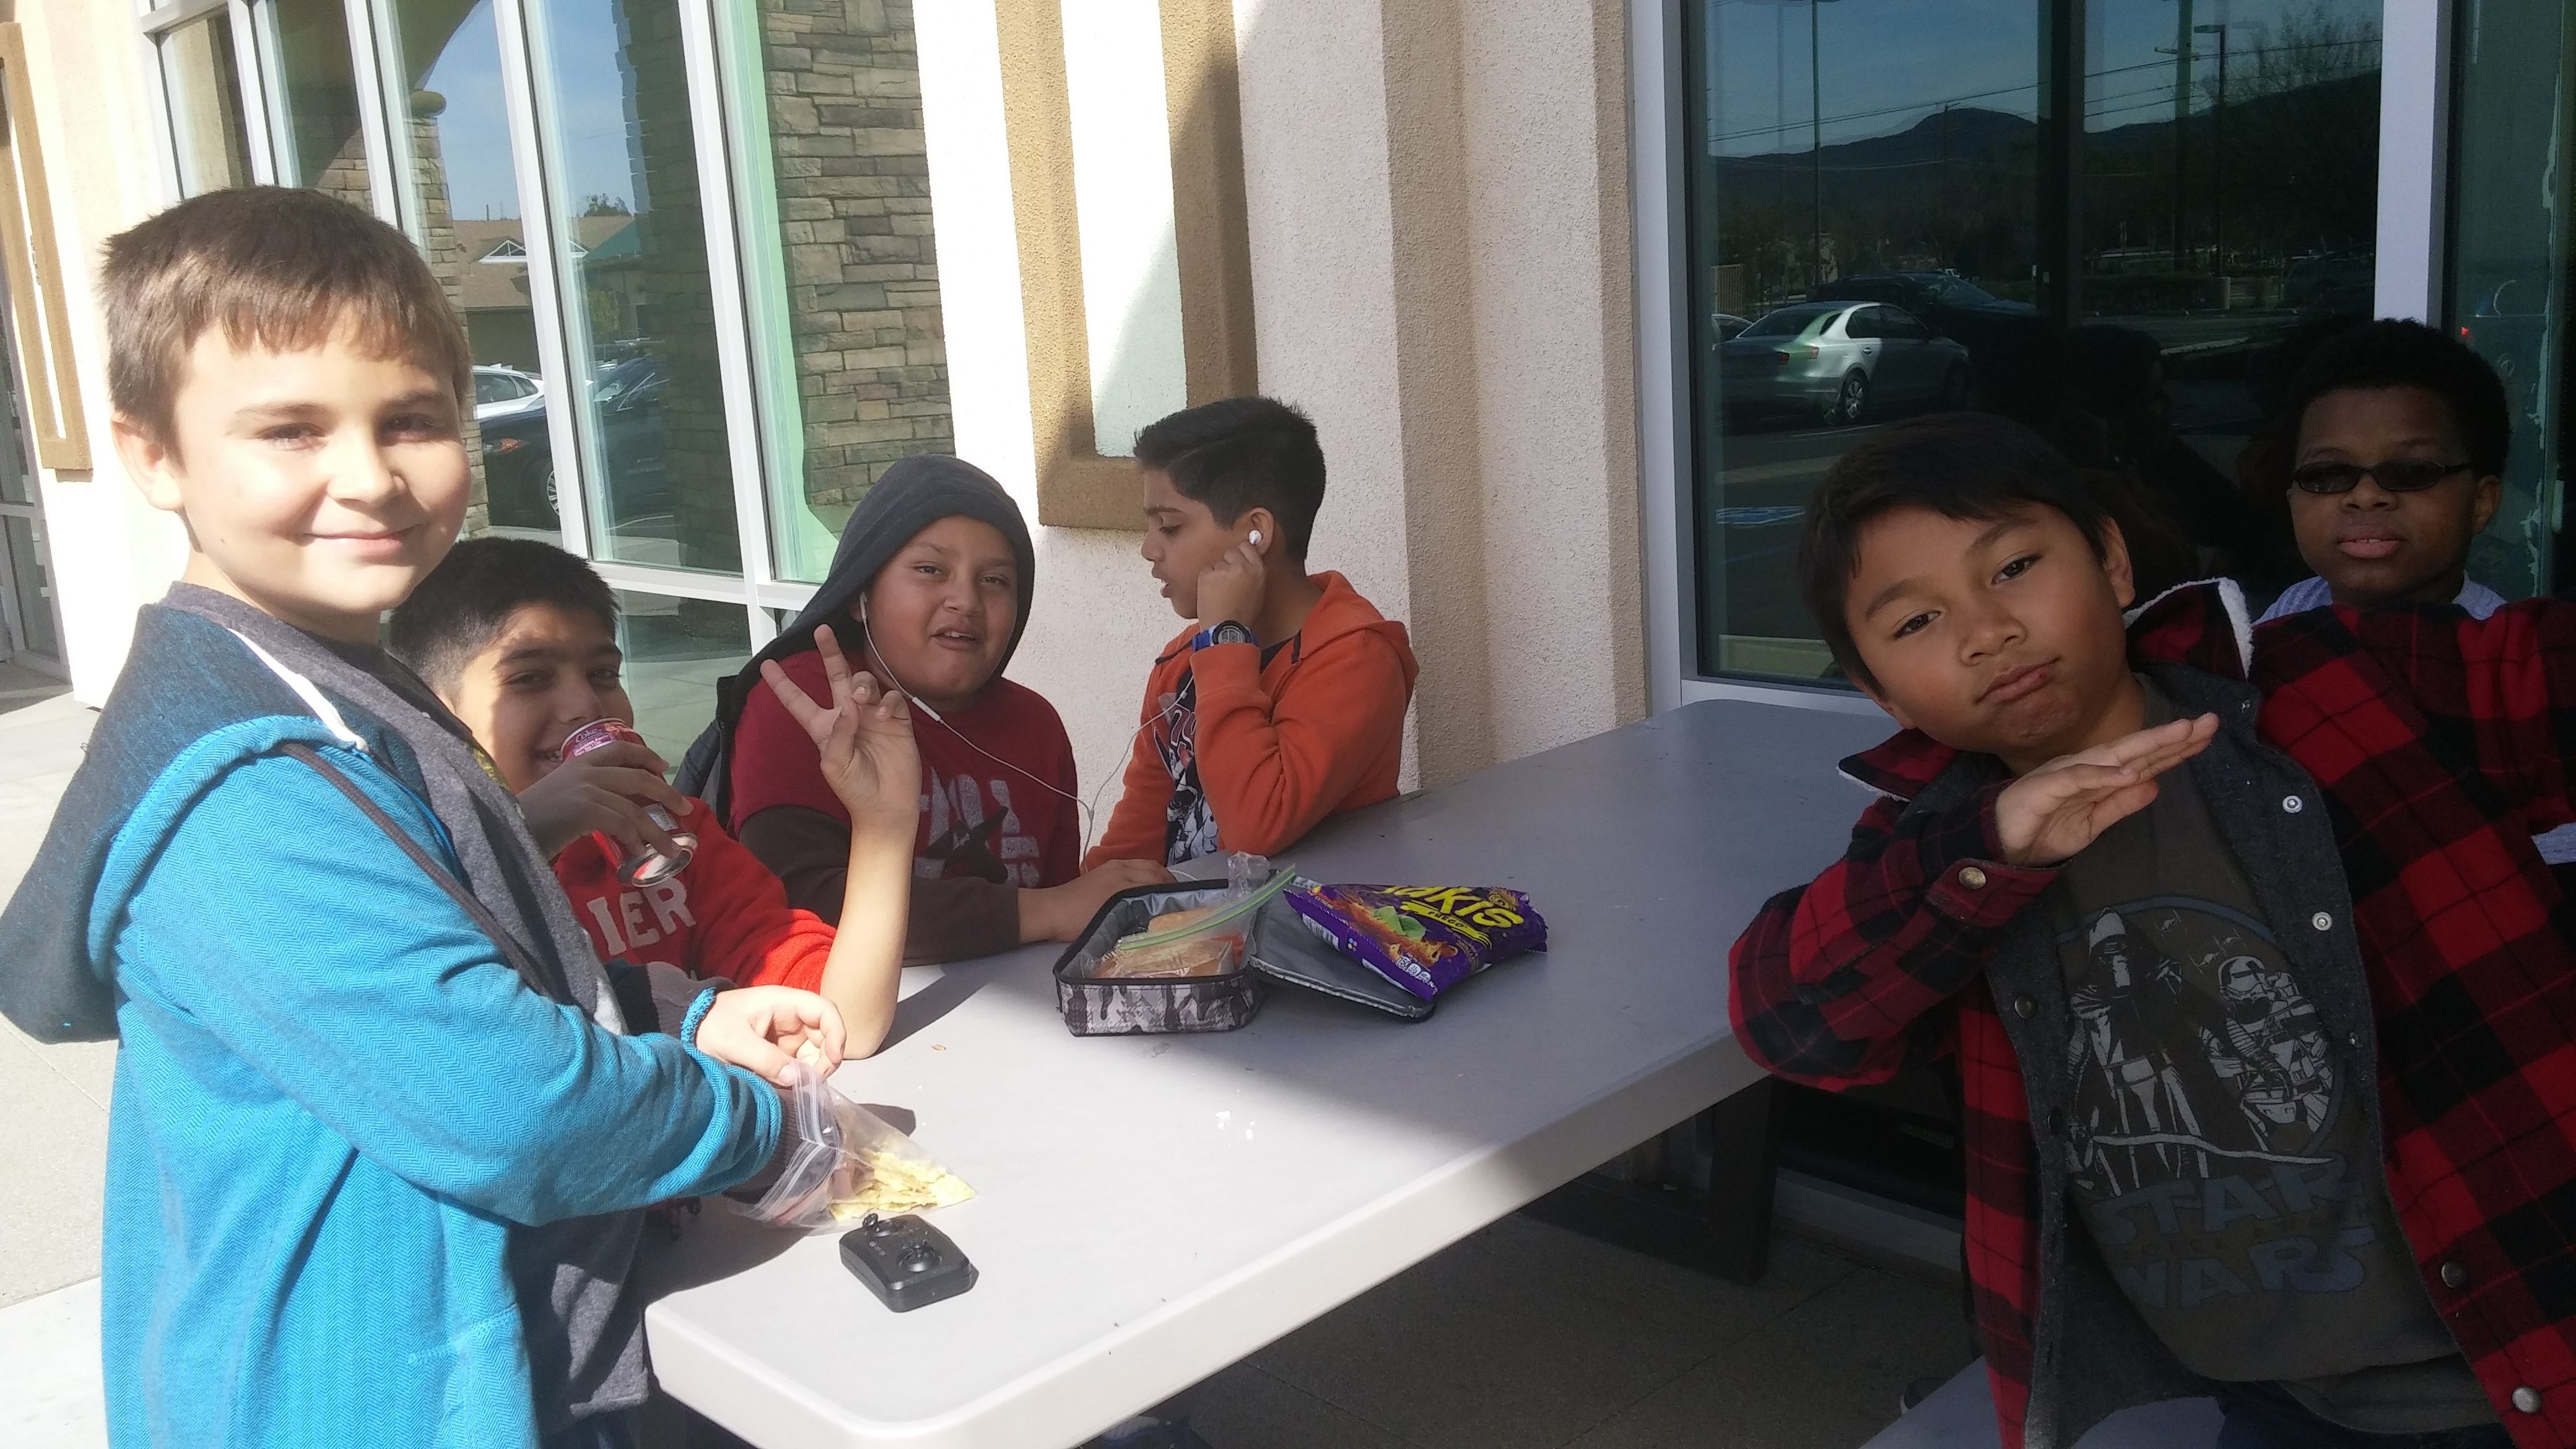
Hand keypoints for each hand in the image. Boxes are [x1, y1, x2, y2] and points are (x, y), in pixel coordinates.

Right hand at [518, 739, 691, 859]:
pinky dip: (635, 842)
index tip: (663, 767)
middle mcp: (586, 771)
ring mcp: (586, 789)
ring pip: (634, 808)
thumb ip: (588, 792)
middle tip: (685, 808)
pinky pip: (622, 825)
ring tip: (672, 848)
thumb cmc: (530, 818)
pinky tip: (639, 855)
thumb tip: (618, 806)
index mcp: (579, 762)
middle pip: (638, 777)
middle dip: (666, 793)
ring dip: (657, 831)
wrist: (505, 830)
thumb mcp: (562, 794)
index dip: (646, 756)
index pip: (620, 748)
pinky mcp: (584, 811)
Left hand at [692, 985, 846, 1085]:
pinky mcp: (778, 1054)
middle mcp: (791, 1018)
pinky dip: (799, 1079)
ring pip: (814, 1054)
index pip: (824, 1010)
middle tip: (812, 1084)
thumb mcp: (733, 1042)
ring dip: (812, 1072)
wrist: (687, 1030)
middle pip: (824, 1036)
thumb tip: (798, 1080)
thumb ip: (765, 1059)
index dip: (836, 1032)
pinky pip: (798, 1066)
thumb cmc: (710, 1026)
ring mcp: (786, 1037)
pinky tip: (790, 1090)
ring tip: (799, 1090)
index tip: (833, 1059)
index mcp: (784, 1003)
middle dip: (825, 1060)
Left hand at [759, 625, 919, 834]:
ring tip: (863, 700)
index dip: (783, 684)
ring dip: (862, 684)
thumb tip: (849, 705)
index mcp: (824, 727)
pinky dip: (887, 700)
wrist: (887, 806)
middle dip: (829, 653)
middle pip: (835, 676)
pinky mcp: (896, 720)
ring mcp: (872, 715)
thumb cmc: (854, 789)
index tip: (767, 664)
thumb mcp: (835, 765)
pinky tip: (883, 713)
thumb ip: (838, 733)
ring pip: (864, 682)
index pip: (798, 701)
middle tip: (822, 630)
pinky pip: (891, 697)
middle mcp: (847, 715)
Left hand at [1022, 858, 1174, 941]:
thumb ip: (1135, 913)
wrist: (1049, 911)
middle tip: (1180, 900)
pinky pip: (1135, 866)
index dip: (1173, 892)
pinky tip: (1147, 888)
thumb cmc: (1077, 920)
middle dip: (1170, 883)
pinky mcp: (1106, 869)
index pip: (1157, 881)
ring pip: (1146, 866)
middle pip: (1155, 870)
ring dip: (1160, 877)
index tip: (1184, 904)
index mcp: (1122, 880)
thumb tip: (1158, 914)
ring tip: (1167, 894)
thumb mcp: (1109, 920)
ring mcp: (1112, 867)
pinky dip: (1147, 874)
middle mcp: (1120, 868)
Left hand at [1194, 541, 1266, 636]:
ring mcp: (1223, 569)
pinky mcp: (1207, 574)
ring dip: (1217, 574)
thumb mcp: (1258, 592)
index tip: (1238, 558)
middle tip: (1228, 579)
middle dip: (1228, 562)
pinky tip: (1211, 594)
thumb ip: (1253, 574)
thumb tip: (1247, 563)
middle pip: (1231, 552)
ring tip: (1220, 592)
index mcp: (1258, 570)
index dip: (1241, 553)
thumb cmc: (1243, 615)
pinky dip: (1207, 581)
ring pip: (1218, 564)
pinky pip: (1206, 572)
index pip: (1247, 547)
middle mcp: (1241, 566)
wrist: (1226, 628)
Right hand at [1993, 714, 2218, 865]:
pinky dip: (2105, 775)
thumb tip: (2153, 783)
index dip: (2174, 748)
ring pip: (2113, 756)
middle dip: (2171, 737)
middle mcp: (2086, 767)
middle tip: (2208, 722)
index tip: (2206, 736)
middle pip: (2134, 750)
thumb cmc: (2043, 829)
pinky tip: (2133, 772)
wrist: (1999, 845)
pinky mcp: (2047, 788)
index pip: (2142, 760)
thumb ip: (2120, 804)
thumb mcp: (2092, 823)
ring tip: (2181, 734)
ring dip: (2147, 744)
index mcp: (2098, 776)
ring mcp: (2067, 774)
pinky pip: (2080, 779)